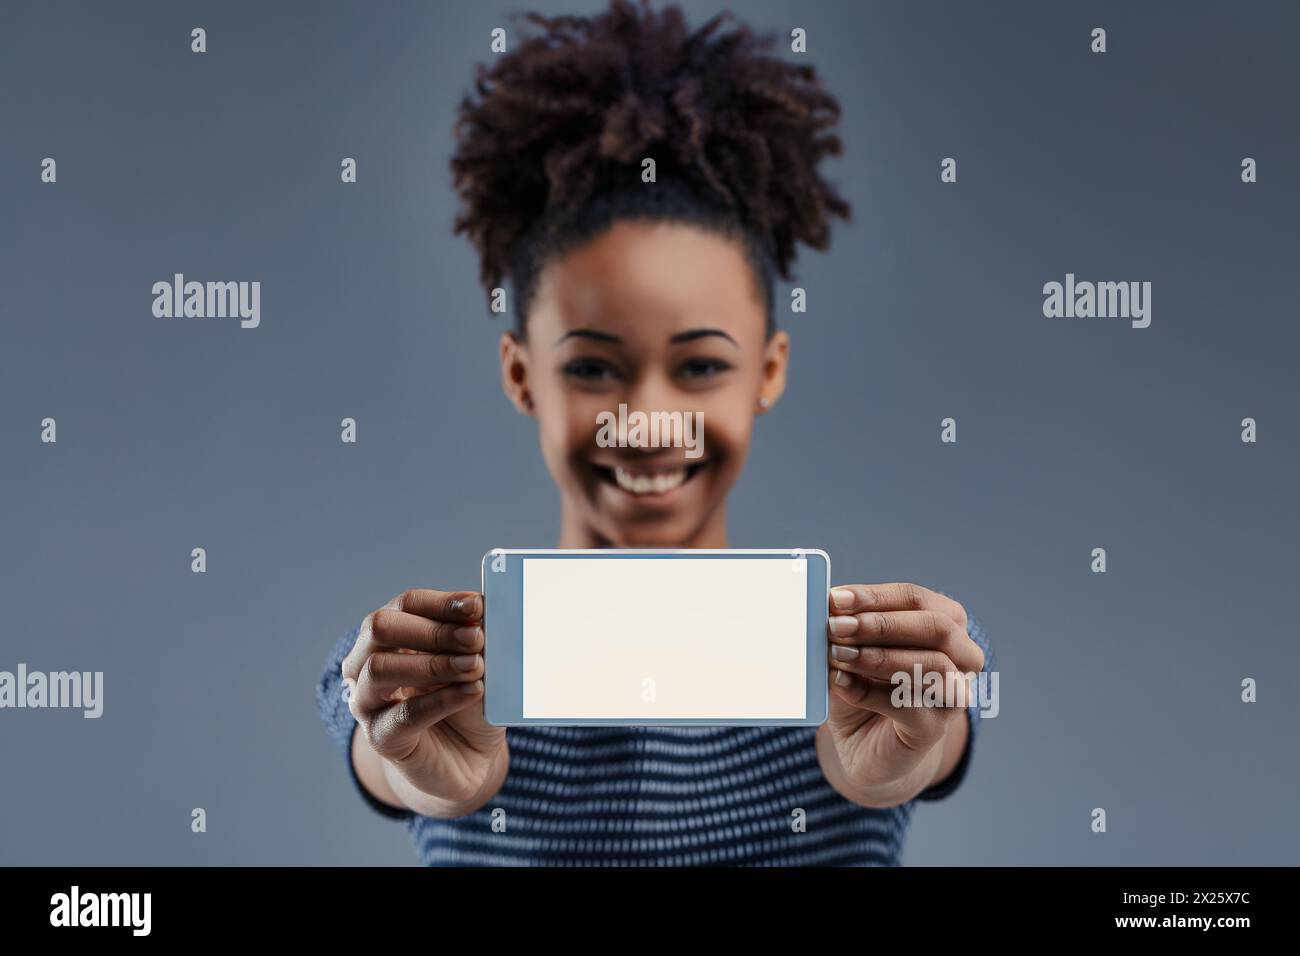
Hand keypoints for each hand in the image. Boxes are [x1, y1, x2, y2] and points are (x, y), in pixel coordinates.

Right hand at [341, 589, 505, 813]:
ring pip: (380, 668)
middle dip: (433, 630)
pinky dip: (442, 699)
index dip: (441, 602)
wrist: (469, 759)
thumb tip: (485, 613)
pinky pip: (404, 715)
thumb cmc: (469, 702)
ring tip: (475, 666)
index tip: (476, 606)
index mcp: (392, 635)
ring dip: (434, 663)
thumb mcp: (478, 664)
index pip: (406, 604)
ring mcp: (367, 702)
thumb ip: (476, 640)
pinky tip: (472, 691)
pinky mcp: (381, 738)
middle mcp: (367, 663)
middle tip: (476, 638)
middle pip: (380, 627)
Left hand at [818, 583, 983, 805]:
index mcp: (946, 623)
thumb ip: (848, 629)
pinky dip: (869, 692)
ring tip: (837, 654)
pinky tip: (840, 682)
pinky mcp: (934, 729)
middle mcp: (962, 657)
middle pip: (936, 627)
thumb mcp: (854, 650)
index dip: (875, 596)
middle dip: (882, 624)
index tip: (835, 599)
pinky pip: (907, 706)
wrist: (868, 746)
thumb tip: (827, 605)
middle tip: (836, 626)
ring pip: (932, 665)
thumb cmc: (864, 687)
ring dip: (878, 657)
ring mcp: (954, 695)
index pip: (915, 599)